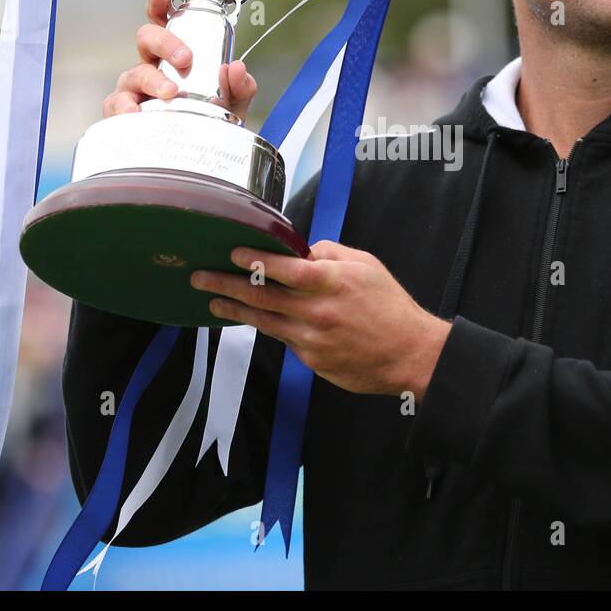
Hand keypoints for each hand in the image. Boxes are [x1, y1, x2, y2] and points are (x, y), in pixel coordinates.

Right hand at [102, 0, 257, 118]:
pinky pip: (116, 104)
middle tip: (185, 58)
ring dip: (152, 79)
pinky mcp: (125, 112)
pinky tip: (136, 113)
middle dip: (165, 43)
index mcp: (173, 55)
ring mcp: (135, 88)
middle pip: (147, 38)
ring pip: (134, 73)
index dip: (160, 2)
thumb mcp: (234, 101)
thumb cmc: (210, 121)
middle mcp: (151, 66)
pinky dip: (124, 107)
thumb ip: (241, 85)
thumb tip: (237, 68)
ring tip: (169, 91)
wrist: (200, 155)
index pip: (163, 21)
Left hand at [190, 241, 451, 401]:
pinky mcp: (311, 359)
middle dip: (226, 284)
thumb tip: (301, 251)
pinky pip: (284, 338)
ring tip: (213, 302)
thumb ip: (330, 254)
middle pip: (261, 295)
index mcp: (331, 281)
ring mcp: (311, 338)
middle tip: (201, 278)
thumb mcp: (366, 265)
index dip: (253, 259)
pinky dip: (267, 327)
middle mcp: (316, 310)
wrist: (409, 354)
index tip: (231, 252)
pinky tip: (253, 320)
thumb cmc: (390, 307)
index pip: (282, 267)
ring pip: (263, 320)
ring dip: (234, 310)